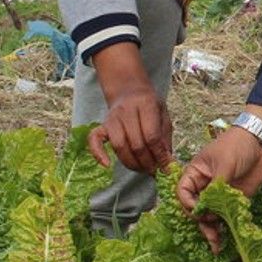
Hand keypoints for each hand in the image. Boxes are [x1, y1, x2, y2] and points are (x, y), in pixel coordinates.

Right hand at [86, 46, 170, 172]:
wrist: (129, 90)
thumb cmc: (149, 105)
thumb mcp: (163, 115)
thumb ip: (165, 138)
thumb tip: (167, 163)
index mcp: (146, 104)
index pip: (152, 135)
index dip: (159, 155)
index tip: (166, 167)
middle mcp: (126, 110)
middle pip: (136, 143)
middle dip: (147, 162)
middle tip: (155, 171)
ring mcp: (112, 118)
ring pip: (119, 146)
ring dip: (131, 163)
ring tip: (143, 170)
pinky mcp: (101, 125)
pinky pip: (94, 141)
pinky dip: (98, 154)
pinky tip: (107, 165)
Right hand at [175, 109, 261, 247]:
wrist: (261, 142)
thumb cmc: (237, 145)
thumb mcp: (224, 163)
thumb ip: (216, 186)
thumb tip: (209, 208)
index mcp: (195, 174)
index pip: (183, 193)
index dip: (188, 204)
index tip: (199, 210)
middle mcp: (204, 187)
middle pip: (195, 209)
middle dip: (201, 222)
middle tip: (210, 233)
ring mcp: (219, 196)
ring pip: (210, 217)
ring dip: (212, 231)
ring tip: (217, 245)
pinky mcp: (233, 201)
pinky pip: (226, 217)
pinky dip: (225, 228)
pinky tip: (225, 240)